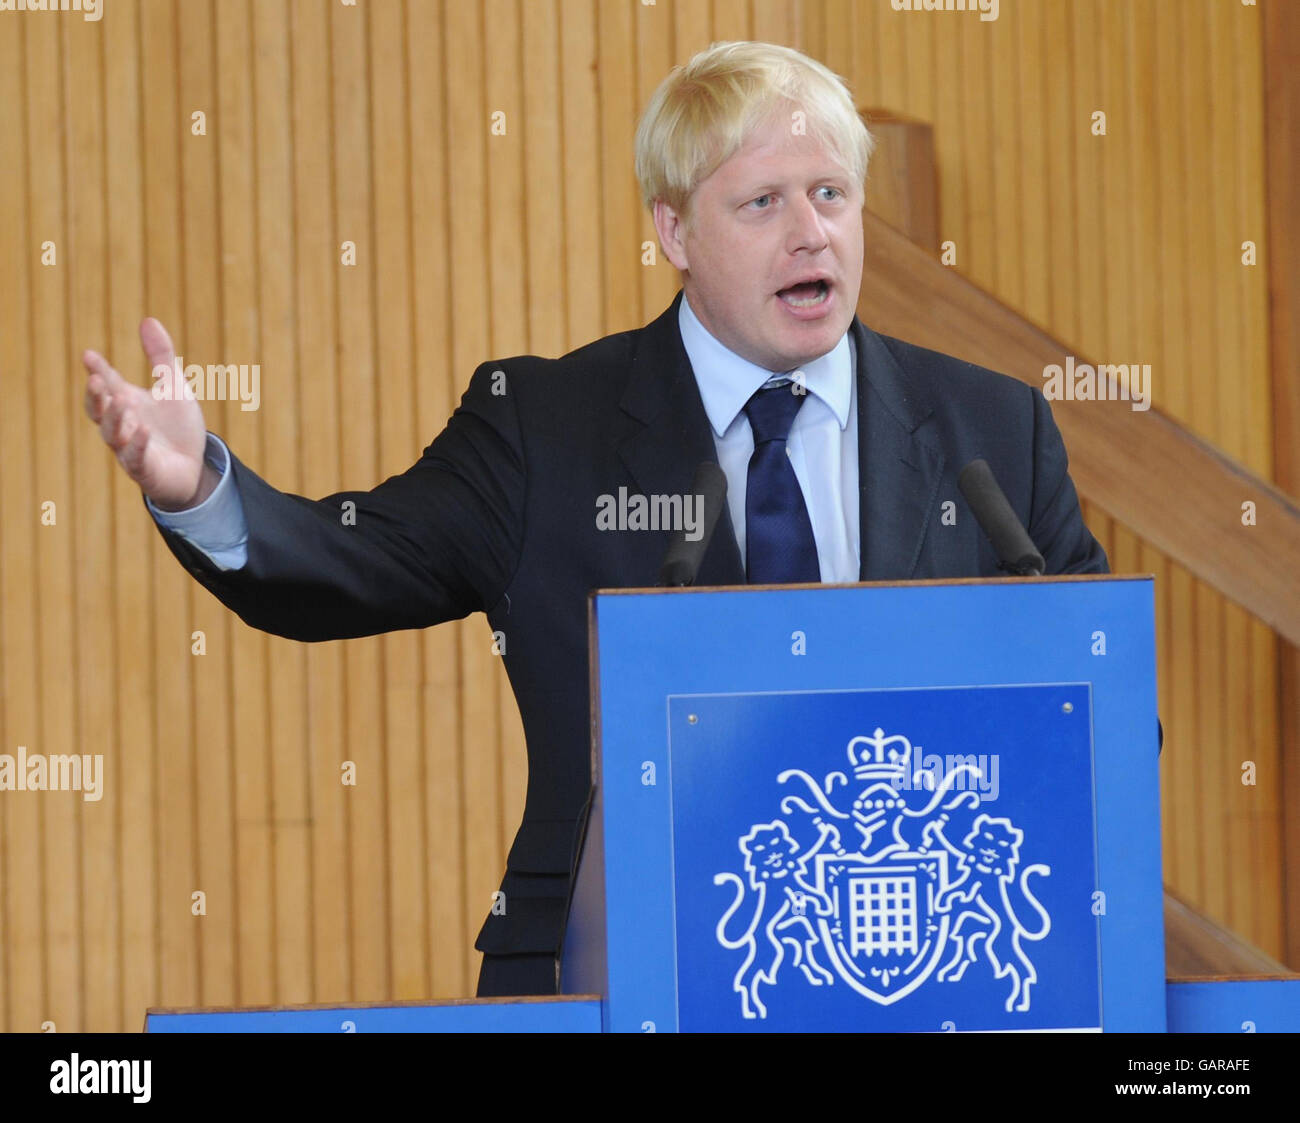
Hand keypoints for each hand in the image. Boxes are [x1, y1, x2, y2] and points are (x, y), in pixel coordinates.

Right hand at [82, 318, 214, 510]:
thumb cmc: (176, 427)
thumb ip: (160, 356)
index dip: (97, 370)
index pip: (107, 384)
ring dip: (115, 418)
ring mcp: (130, 448)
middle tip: (97, 380)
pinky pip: (136, 458)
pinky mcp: (144, 469)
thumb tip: (148, 320)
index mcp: (125, 402)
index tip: (89, 354)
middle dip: (97, 396)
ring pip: (113, 434)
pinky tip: (143, 430)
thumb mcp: (172, 386)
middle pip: (100, 411)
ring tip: (121, 400)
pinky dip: (138, 444)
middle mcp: (122, 425)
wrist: (192, 467)